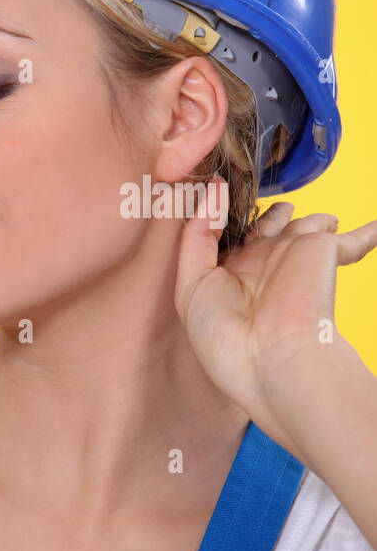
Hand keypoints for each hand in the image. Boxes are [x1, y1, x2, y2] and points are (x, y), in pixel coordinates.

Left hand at [174, 178, 376, 455]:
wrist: (271, 360)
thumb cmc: (225, 334)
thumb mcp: (191, 284)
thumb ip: (196, 236)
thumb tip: (213, 191)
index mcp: (228, 274)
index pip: (227, 240)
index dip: (222, 219)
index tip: (217, 191)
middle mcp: (260, 264)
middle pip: (264, 229)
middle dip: (266, 215)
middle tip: (264, 198)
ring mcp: (293, 257)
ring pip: (303, 226)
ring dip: (307, 218)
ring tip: (307, 211)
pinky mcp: (322, 253)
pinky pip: (350, 240)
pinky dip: (364, 234)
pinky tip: (375, 228)